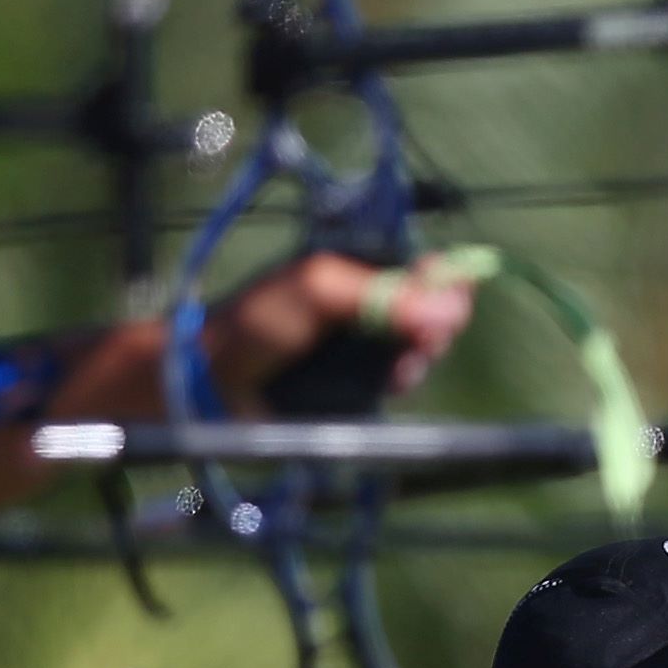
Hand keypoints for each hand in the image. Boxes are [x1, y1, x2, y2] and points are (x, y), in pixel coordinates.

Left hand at [207, 249, 478, 406]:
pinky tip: (390, 387)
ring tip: (397, 370)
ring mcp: (359, 355)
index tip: (457, 296)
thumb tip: (455, 307)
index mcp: (353, 275)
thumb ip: (386, 295)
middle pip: (426, 315)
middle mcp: (361, 312)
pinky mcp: (356, 395)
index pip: (418, 272)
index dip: (443, 283)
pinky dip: (400, 387)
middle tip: (424, 341)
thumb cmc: (257, 323)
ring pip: (415, 355)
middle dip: (433, 327)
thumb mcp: (321, 292)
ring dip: (417, 360)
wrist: (210, 384)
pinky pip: (396, 389)